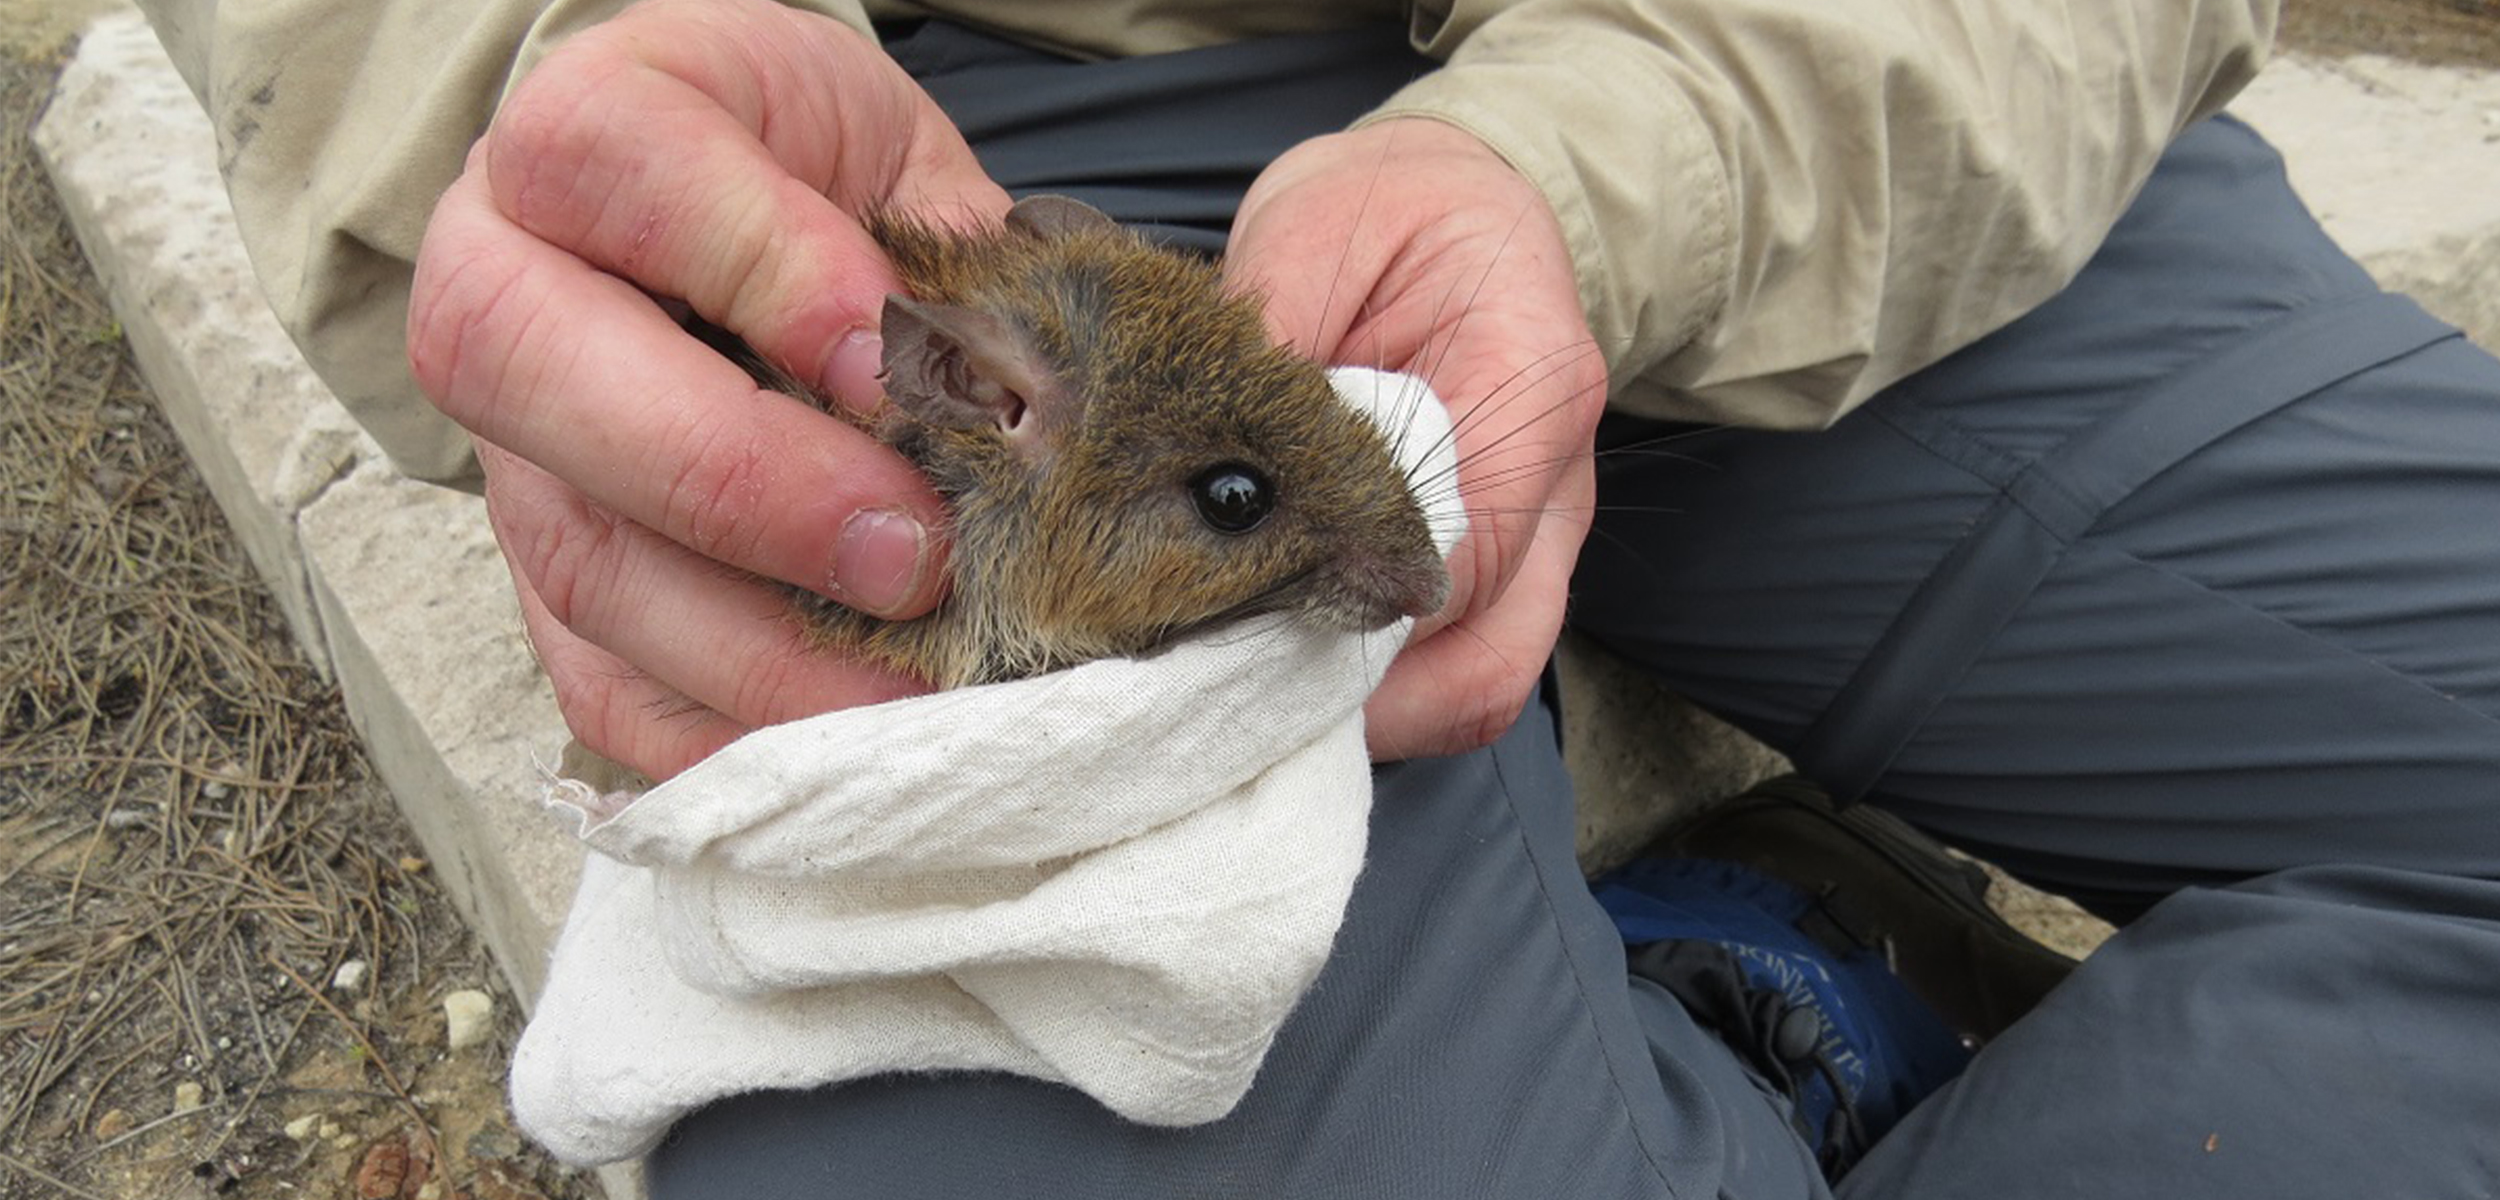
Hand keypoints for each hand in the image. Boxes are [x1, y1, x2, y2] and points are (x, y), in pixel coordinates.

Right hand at [407, 0, 1012, 779]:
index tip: (897, 354)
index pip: (614, 169)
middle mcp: (498, 280)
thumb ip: (931, 253)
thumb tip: (1021, 406)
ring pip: (574, 557)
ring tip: (909, 682)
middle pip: (533, 374)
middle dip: (741, 485)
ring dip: (754, 645)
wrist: (758, 221)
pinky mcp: (549, 583)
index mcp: (580, 133)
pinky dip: (728, 734)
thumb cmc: (826, 179)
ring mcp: (511, 451)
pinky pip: (601, 683)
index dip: (761, 269)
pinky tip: (843, 747)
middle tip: (914, 552)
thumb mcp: (885, 154)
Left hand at [1228, 119, 1604, 759]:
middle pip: (1488, 660)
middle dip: (1360, 702)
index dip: (1348, 612)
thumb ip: (1274, 342)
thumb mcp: (1315, 229)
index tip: (1238, 626)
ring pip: (1480, 689)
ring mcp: (1541, 542)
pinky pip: (1458, 674)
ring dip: (1370, 716)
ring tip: (1248, 700)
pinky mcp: (1501, 571)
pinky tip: (1281, 678)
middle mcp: (1556, 485)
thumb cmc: (1386, 211)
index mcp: (1527, 384)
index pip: (1457, 549)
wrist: (1455, 202)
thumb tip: (1201, 460)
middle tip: (1228, 692)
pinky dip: (1376, 698)